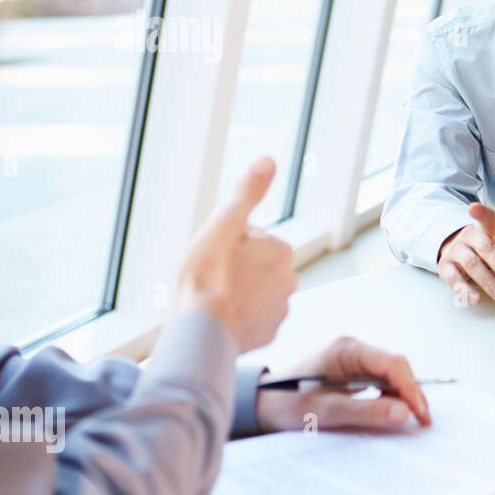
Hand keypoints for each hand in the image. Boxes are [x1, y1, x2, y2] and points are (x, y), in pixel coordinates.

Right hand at [178, 157, 297, 352]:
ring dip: (238, 293)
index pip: (251, 238)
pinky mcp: (269, 334)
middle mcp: (290, 279)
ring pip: (255, 292)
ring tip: (215, 300)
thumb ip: (249, 192)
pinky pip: (253, 318)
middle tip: (212, 279)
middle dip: (236, 268)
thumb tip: (269, 160)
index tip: (215, 258)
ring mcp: (281, 309)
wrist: (204, 331)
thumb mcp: (226, 224)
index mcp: (282, 251)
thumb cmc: (209, 276)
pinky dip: (240, 317)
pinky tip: (222, 318)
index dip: (228, 244)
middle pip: (255, 265)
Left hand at [256, 336, 431, 431]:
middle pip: (395, 369)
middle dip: (411, 394)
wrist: (259, 403)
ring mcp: (353, 360)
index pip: (392, 364)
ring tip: (409, 422)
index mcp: (347, 350)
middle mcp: (353, 350)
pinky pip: (380, 383)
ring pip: (390, 377)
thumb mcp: (326, 411)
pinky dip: (389, 399)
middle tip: (421, 423)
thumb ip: (367, 411)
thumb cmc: (286, 402)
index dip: (412, 389)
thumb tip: (405, 414)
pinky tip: (391, 415)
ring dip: (401, 397)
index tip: (421, 414)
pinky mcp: (352, 372)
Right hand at [436, 202, 494, 304]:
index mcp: (489, 226)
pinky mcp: (446, 266)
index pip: (486, 217)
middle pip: (484, 248)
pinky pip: (453, 278)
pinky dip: (464, 290)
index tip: (473, 209)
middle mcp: (470, 235)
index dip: (480, 212)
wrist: (469, 249)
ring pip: (470, 264)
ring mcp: (457, 250)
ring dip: (486, 281)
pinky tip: (474, 299)